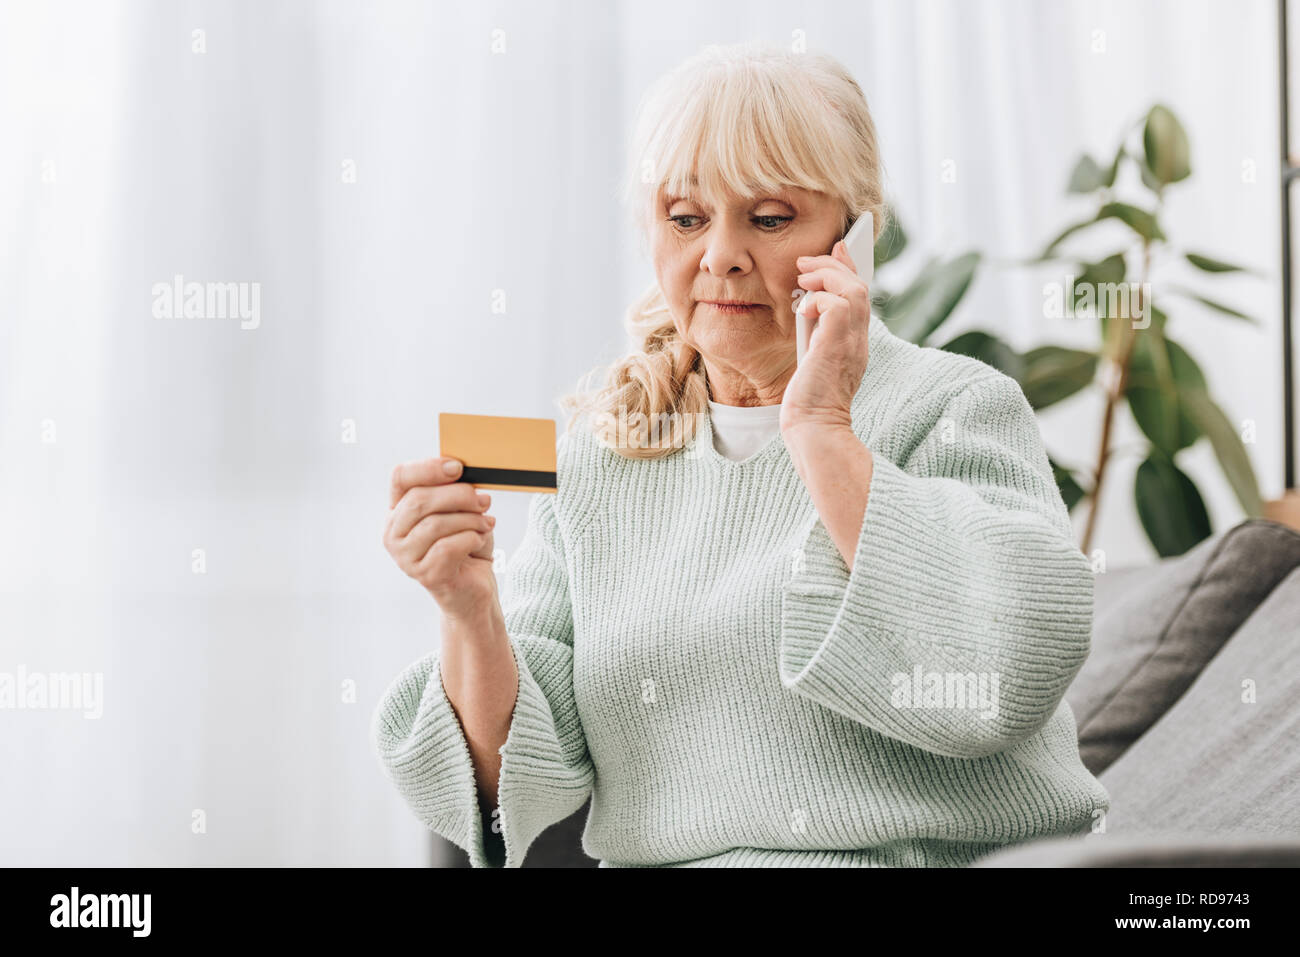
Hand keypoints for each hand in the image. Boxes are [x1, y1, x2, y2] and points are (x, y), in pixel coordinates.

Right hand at [383, 457, 499, 621]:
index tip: (458, 467)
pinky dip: (471, 539)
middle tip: (483, 500)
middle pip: (420, 499)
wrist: (474, 587)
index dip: (429, 467)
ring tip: (485, 524)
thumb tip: (461, 473)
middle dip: (459, 495)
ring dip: (470, 520)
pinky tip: (479, 541)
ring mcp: (404, 556)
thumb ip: (455, 492)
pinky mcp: (424, 575)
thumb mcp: (461, 511)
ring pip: (435, 524)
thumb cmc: (466, 545)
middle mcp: (394, 533)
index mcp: (398, 510)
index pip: (401, 477)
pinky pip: (448, 547)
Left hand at [782, 240, 870, 433]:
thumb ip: (816, 333)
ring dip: (826, 276)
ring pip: (852, 289)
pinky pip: (836, 304)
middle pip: (859, 286)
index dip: (849, 268)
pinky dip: (818, 299)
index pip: (859, 295)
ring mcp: (852, 342)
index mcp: (854, 342)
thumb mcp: (814, 359)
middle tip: (806, 262)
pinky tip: (802, 310)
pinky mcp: (837, 344)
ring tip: (802, 277)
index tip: (837, 248)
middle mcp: (859, 339)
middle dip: (834, 264)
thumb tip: (806, 305)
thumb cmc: (809, 402)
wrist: (814, 428)